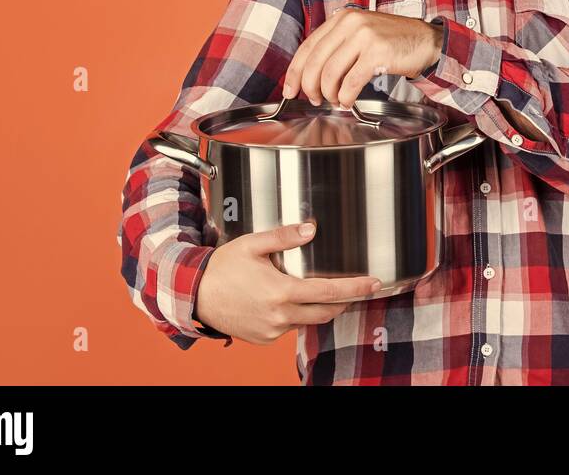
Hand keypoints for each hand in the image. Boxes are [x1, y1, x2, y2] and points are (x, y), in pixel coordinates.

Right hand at [194, 222, 381, 344]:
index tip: (374, 284)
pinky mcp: (264, 339)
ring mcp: (272, 331)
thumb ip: (284, 237)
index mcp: (282, 291)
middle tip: (357, 289)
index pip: (330, 291)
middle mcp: (280, 316)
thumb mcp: (252, 244)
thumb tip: (311, 229)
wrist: (194, 295)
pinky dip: (296, 316)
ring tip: (323, 291)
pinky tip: (289, 302)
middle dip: (345, 301)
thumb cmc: (222, 268)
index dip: (356, 288)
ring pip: (308, 321)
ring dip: (320, 308)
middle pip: (326, 312)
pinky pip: (289, 328)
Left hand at [281, 9, 442, 107]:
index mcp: (342, 18)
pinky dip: (345, 96)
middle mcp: (351, 23)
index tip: (290, 89)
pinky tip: (348, 101)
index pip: (308, 46)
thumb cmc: (393, 42)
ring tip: (335, 100)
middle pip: (315, 61)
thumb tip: (311, 75)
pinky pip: (351, 82)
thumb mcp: (361, 34)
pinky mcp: (378, 53)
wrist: (427, 41)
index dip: (294, 72)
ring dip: (329, 94)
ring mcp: (365, 36)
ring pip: (330, 73)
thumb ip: (337, 47)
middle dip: (309, 86)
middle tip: (313, 99)